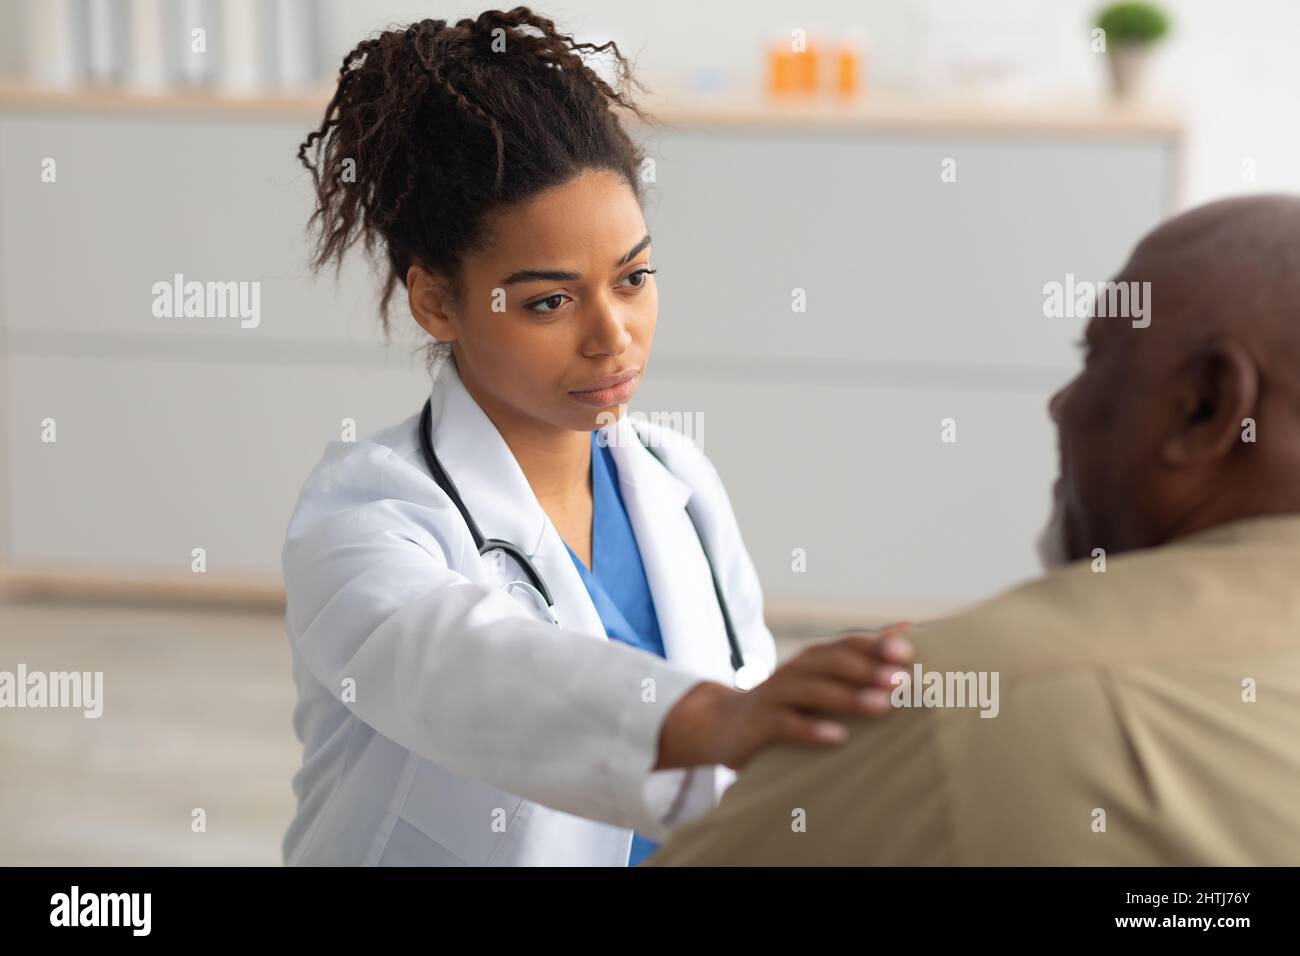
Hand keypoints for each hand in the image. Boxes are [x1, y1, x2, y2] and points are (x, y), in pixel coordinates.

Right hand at [655, 623, 912, 771]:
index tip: (908, 653)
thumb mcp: (821, 678)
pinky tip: (838, 737)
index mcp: (812, 661)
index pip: (845, 644)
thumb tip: (906, 627)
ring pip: (811, 690)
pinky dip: (811, 729)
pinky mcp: (759, 724)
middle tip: (901, 681)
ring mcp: (774, 696)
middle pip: (830, 662)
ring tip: (881, 706)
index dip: (875, 645)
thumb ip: (861, 655)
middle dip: (866, 669)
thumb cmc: (787, 704)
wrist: (723, 726)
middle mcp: (794, 671)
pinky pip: (785, 724)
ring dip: (847, 697)